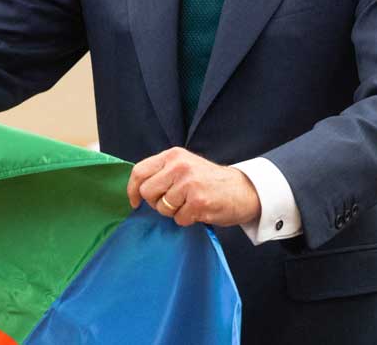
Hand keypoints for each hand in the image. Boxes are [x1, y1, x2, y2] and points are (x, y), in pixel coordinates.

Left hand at [126, 147, 260, 227]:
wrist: (244, 189)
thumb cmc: (210, 181)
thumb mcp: (185, 166)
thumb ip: (163, 172)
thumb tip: (136, 190)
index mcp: (173, 155)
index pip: (139, 171)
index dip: (132, 190)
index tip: (135, 202)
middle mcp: (179, 166)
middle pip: (147, 192)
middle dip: (156, 203)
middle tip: (173, 202)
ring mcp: (189, 184)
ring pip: (162, 208)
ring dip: (174, 212)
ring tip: (190, 204)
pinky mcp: (198, 202)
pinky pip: (179, 219)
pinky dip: (187, 220)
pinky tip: (199, 210)